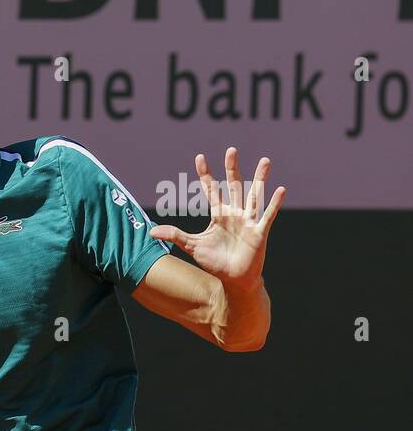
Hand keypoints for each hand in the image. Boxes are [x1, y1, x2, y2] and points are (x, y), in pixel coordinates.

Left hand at [149, 147, 284, 291]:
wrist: (233, 280)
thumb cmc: (214, 262)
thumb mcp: (192, 246)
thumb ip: (174, 235)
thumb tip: (151, 231)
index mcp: (219, 215)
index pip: (211, 190)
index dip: (206, 174)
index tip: (200, 157)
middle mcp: (234, 214)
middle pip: (233, 186)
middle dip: (232, 169)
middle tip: (231, 150)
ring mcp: (248, 221)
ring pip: (254, 195)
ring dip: (259, 178)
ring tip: (265, 161)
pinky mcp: (259, 232)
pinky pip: (267, 215)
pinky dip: (273, 203)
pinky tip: (280, 189)